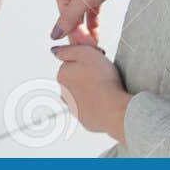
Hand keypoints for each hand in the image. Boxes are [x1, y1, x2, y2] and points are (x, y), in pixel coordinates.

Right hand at [52, 0, 135, 45]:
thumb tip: (54, 35)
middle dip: (82, 37)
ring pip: (82, 20)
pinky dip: (94, 27)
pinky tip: (97, 37)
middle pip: (73, 22)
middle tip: (93, 51)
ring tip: (96, 48)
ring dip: (88, 34)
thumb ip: (69, 19)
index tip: (86, 50)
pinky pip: (91, 16)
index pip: (66, 21)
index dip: (75, 37)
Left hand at [53, 26, 131, 140]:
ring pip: (82, 94)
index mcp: (62, 75)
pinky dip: (97, 105)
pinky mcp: (85, 120)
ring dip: (91, 91)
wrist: (114, 110)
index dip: (86, 60)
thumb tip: (55, 51)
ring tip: (105, 89)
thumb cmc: (102, 80)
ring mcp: (74, 108)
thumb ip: (68, 50)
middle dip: (87, 76)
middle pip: (76, 79)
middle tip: (102, 75)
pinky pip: (90, 108)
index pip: (72, 62)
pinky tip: (106, 101)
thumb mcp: (85, 52)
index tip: (96, 62)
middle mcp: (64, 93)